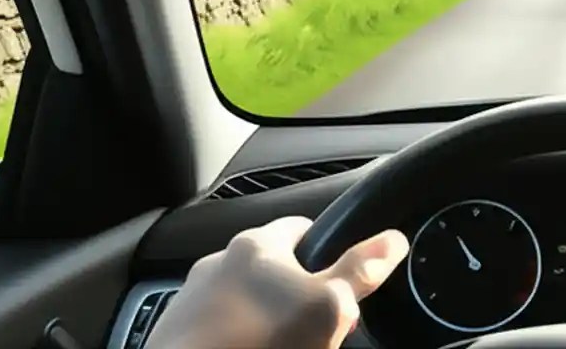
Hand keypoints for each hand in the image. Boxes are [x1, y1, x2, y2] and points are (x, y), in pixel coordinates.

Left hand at [145, 217, 408, 348]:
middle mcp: (218, 261)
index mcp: (258, 244)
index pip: (302, 227)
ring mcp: (190, 297)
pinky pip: (214, 327)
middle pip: (271, 267)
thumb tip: (393, 239)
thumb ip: (360, 271)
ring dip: (261, 316)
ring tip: (282, 343)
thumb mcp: (328, 308)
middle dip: (293, 292)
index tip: (339, 281)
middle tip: (314, 324)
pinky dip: (233, 337)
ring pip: (241, 299)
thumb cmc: (261, 343)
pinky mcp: (172, 333)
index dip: (327, 252)